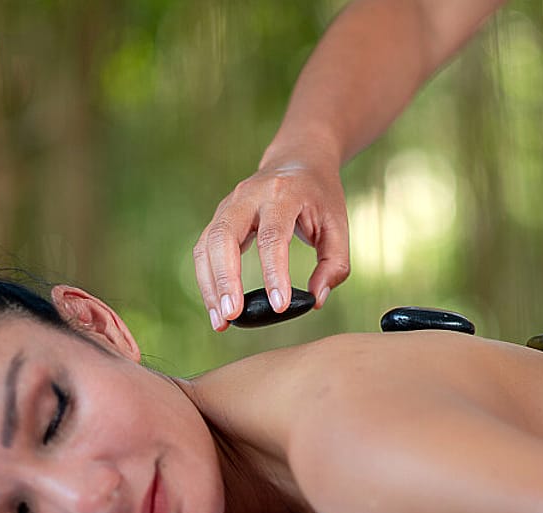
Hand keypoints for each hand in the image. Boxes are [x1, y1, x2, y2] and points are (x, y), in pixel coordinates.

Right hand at [193, 159, 350, 330]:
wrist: (298, 160)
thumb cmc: (320, 197)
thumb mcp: (338, 225)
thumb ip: (334, 265)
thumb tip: (316, 300)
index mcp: (283, 194)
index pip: (273, 236)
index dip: (274, 273)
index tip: (279, 305)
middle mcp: (249, 196)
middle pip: (225, 236)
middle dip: (226, 279)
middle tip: (233, 315)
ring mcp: (228, 205)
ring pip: (207, 245)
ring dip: (210, 286)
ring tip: (221, 322)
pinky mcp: (219, 218)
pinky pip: (204, 250)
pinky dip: (207, 281)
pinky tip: (217, 307)